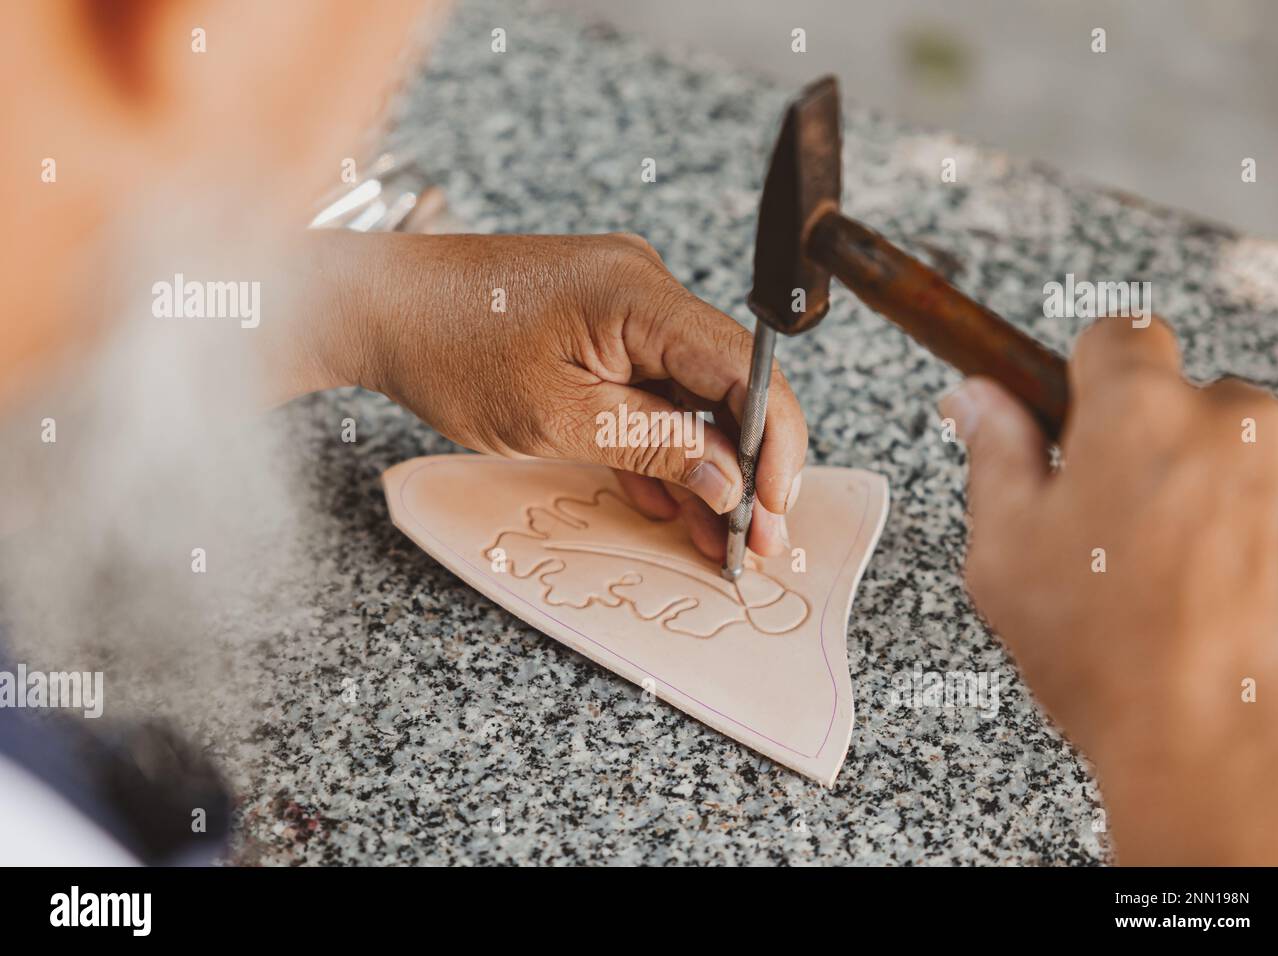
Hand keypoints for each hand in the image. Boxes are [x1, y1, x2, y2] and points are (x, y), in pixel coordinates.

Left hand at [291, 230, 805, 560]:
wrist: (377, 306)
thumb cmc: (447, 347)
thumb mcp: (555, 417)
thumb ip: (652, 447)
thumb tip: (727, 479)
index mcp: (640, 296)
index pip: (745, 367)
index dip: (777, 440)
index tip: (777, 504)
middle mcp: (645, 291)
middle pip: (726, 384)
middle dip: (747, 466)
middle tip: (756, 541)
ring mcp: (623, 309)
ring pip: (690, 396)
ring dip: (705, 465)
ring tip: (718, 536)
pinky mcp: (600, 330)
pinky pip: (650, 389)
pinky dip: (661, 443)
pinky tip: (672, 501)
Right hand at [940, 316, 1277, 863]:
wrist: (1215, 740)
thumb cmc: (1107, 649)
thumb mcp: (1005, 544)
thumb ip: (993, 451)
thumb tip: (977, 398)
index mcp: (1140, 410)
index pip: (1119, 333)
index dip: (1086, 374)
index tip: (1069, 415)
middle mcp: (1231, 421)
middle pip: (1177, 394)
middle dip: (1138, 438)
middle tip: (1098, 517)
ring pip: (1225, 446)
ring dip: (1190, 481)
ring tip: (1150, 567)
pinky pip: (1264, 493)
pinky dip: (1234, 522)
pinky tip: (1198, 586)